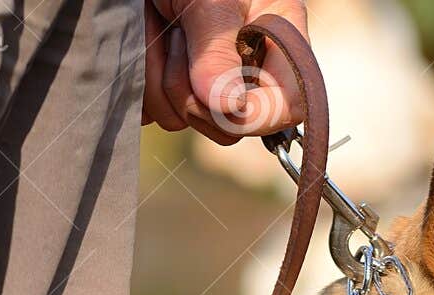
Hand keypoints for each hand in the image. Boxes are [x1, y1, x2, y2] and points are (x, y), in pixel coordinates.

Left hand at [142, 1, 309, 144]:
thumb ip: (217, 49)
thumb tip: (228, 107)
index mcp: (279, 46)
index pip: (289, 107)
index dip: (258, 115)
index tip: (219, 100)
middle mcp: (248, 73)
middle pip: (229, 126)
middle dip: (194, 91)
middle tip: (180, 38)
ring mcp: (211, 85)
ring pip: (186, 120)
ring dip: (163, 78)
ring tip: (166, 30)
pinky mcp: (177, 89)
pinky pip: (157, 113)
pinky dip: (145, 82)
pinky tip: (150, 44)